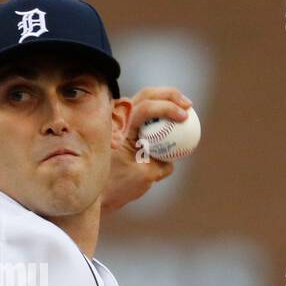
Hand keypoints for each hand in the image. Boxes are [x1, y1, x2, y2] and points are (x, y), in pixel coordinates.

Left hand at [102, 86, 192, 213]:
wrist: (97, 191)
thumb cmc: (118, 185)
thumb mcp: (146, 176)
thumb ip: (164, 164)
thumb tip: (175, 154)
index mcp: (120, 127)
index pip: (146, 107)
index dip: (168, 108)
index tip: (184, 117)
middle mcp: (117, 118)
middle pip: (147, 95)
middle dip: (171, 95)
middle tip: (188, 106)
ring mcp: (120, 119)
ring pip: (145, 100)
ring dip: (166, 100)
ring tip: (184, 108)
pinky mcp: (124, 125)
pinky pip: (144, 114)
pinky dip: (160, 112)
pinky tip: (174, 121)